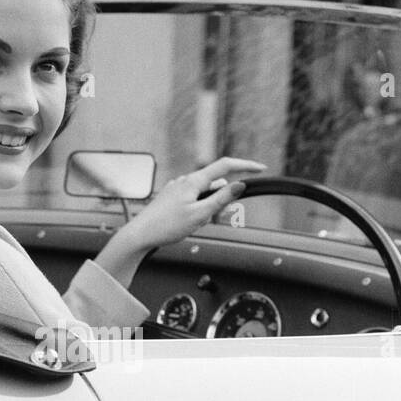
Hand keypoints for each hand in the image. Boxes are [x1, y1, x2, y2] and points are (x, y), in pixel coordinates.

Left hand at [120, 157, 269, 251]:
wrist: (140, 235)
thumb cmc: (166, 226)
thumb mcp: (200, 214)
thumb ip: (221, 199)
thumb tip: (239, 185)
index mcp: (193, 181)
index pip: (225, 166)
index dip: (245, 165)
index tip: (261, 168)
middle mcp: (185, 180)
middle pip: (215, 184)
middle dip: (220, 201)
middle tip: (211, 220)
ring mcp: (177, 189)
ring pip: (204, 195)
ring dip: (207, 209)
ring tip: (193, 226)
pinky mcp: (172, 198)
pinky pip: (193, 200)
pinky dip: (197, 210)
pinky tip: (186, 225)